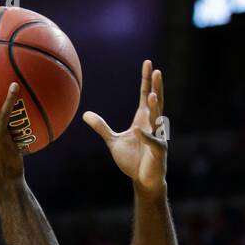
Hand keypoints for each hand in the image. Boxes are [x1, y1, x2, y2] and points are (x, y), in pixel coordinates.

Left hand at [83, 60, 167, 197]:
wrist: (142, 180)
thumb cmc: (132, 160)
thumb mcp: (113, 141)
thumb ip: (101, 127)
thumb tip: (85, 114)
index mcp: (143, 119)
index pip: (145, 94)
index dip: (147, 80)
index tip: (148, 63)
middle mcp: (153, 125)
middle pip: (155, 102)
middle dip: (156, 87)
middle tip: (157, 71)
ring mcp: (157, 137)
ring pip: (157, 119)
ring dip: (154, 108)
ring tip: (152, 96)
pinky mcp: (158, 151)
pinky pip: (152, 142)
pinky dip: (146, 138)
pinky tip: (138, 131)